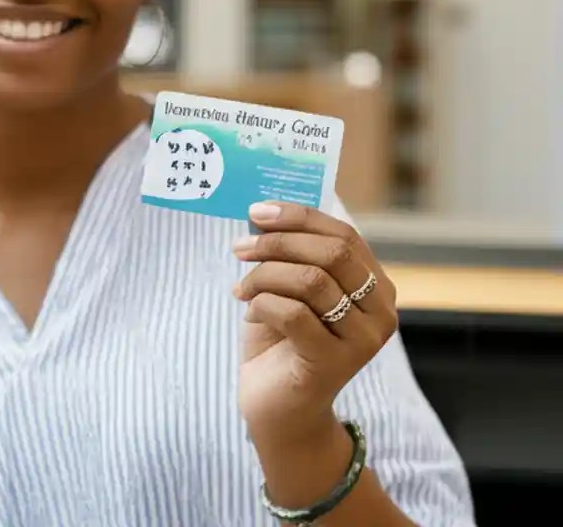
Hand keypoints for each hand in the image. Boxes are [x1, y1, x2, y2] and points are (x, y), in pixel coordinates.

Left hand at [230, 201, 398, 446]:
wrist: (279, 407)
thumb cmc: (282, 343)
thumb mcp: (289, 291)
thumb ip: (290, 255)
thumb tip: (263, 212)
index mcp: (375, 286)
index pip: (344, 235)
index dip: (299, 217)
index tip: (257, 211)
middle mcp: (380, 311)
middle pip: (332, 253)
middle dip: (278, 243)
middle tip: (239, 248)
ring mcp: (362, 340)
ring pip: (311, 281)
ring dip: (263, 276)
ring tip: (240, 288)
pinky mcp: (334, 362)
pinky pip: (293, 314)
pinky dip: (262, 305)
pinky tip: (249, 313)